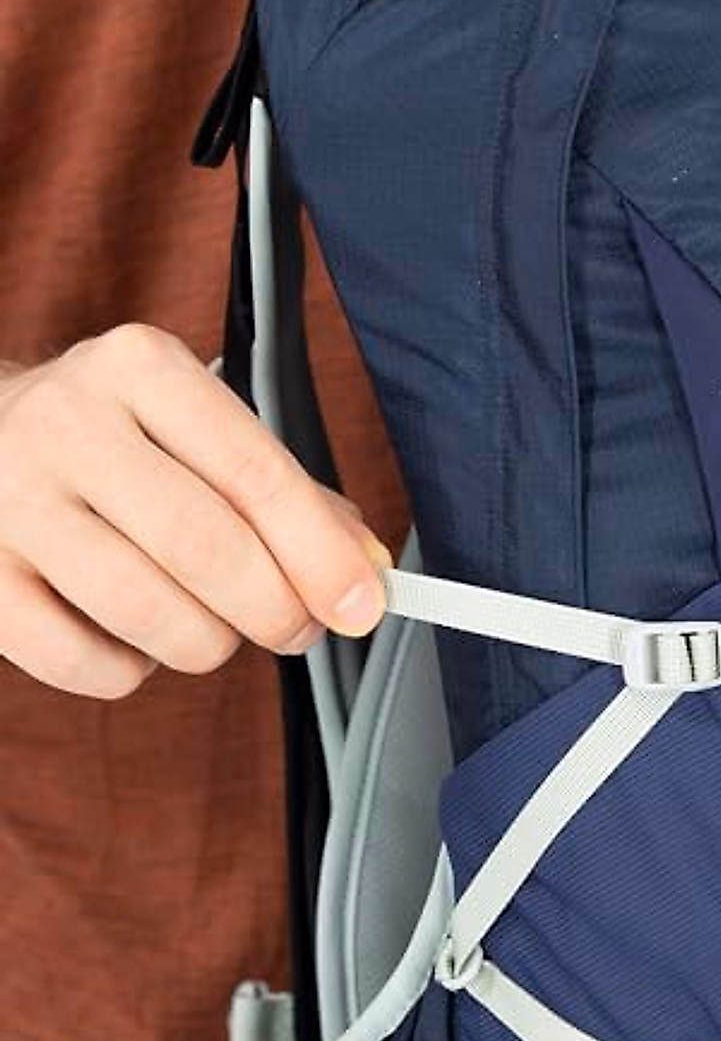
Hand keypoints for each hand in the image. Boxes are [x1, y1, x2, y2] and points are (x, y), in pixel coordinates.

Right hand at [0, 324, 392, 698]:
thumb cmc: (122, 440)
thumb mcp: (205, 432)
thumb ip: (293, 498)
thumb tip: (364, 573)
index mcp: (143, 370)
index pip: (257, 475)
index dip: (322, 555)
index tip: (363, 606)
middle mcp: (67, 422)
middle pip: (205, 547)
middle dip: (275, 609)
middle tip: (299, 628)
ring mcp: (6, 498)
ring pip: (144, 611)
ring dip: (208, 644)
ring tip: (216, 629)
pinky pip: (78, 660)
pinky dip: (131, 670)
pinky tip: (139, 640)